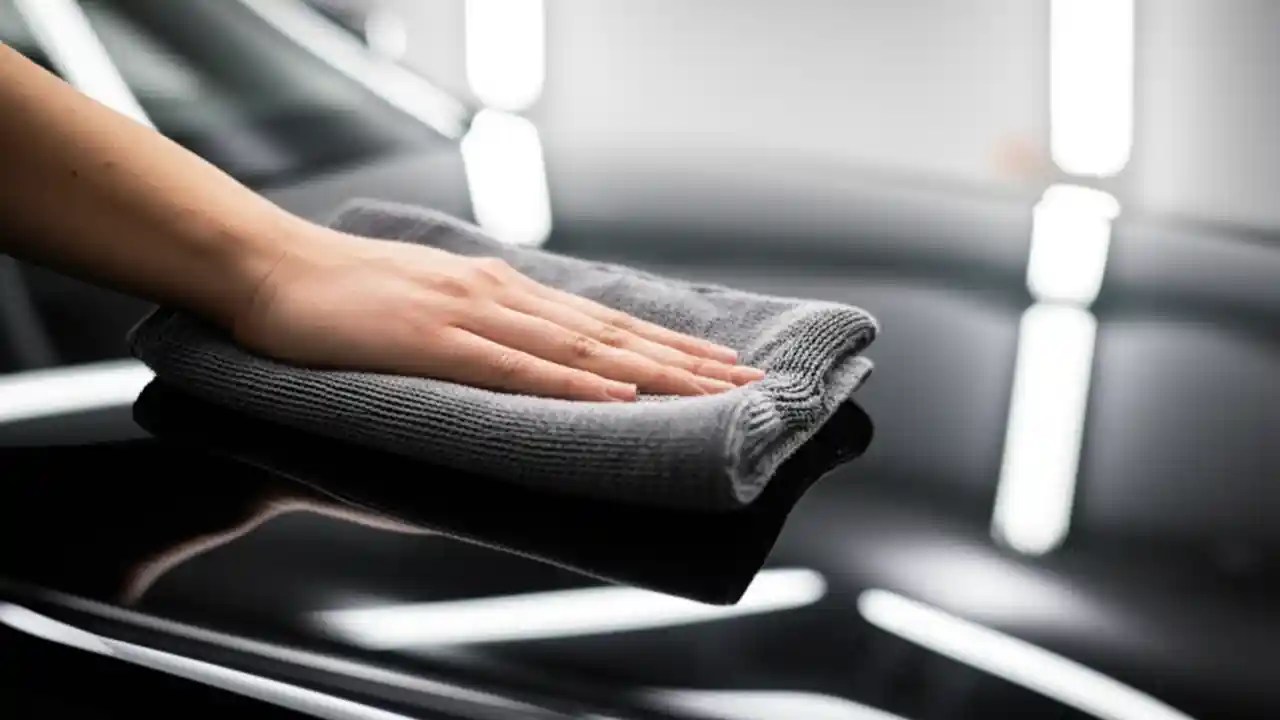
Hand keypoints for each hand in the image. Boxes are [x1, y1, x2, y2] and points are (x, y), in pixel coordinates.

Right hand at [231, 229, 763, 401]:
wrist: (268, 269)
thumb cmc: (344, 295)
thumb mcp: (429, 308)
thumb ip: (482, 336)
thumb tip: (531, 369)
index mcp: (503, 291)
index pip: (605, 323)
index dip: (669, 346)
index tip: (722, 366)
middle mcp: (502, 295)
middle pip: (612, 334)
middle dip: (686, 362)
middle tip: (749, 383)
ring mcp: (470, 314)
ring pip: (581, 349)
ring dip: (653, 372)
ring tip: (711, 392)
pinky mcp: (431, 340)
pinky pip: (513, 366)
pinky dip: (570, 383)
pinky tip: (615, 396)